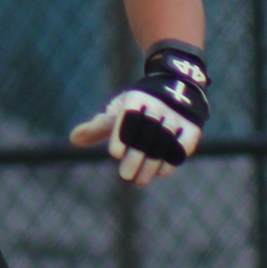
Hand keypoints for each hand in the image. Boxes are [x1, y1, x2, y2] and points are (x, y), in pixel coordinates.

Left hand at [69, 43, 208, 186]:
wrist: (176, 87)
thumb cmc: (138, 106)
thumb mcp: (119, 111)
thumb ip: (99, 127)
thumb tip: (73, 139)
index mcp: (136, 98)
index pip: (128, 116)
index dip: (122, 135)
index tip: (115, 154)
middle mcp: (158, 104)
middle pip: (147, 132)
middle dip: (136, 156)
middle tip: (126, 175)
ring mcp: (176, 115)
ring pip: (165, 141)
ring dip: (151, 164)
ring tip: (139, 179)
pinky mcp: (192, 126)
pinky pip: (183, 145)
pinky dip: (171, 160)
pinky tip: (160, 172)